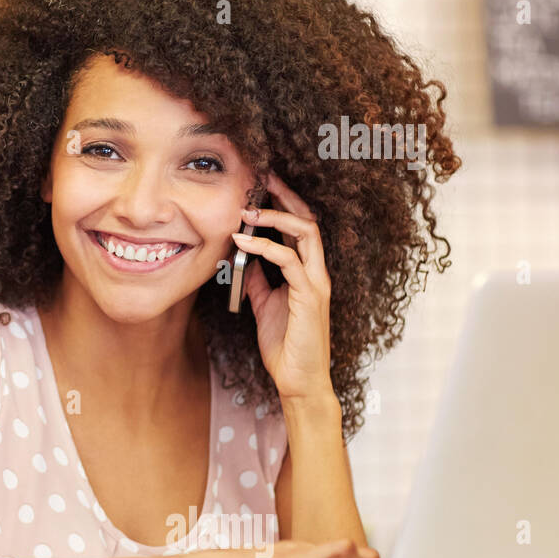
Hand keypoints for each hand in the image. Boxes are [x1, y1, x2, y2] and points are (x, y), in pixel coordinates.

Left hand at [231, 169, 333, 400]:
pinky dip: (264, 248)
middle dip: (285, 196)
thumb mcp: (265, 305)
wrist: (298, 380)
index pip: (300, 228)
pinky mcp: (310, 297)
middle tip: (262, 177)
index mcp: (307, 273)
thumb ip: (258, 281)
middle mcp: (316, 273)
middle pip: (308, 220)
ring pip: (305, 233)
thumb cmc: (286, 346)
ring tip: (246, 210)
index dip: (283, 204)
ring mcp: (316, 283)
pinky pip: (289, 261)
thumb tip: (244, 259)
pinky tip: (242, 243)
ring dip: (274, 216)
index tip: (262, 185)